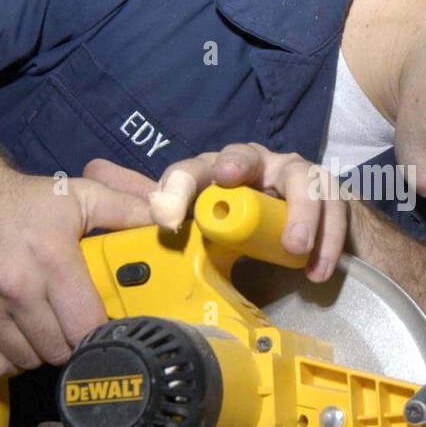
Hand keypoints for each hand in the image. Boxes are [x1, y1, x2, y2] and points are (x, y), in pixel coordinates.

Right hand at [0, 163, 156, 378]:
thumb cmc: (19, 198)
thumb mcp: (78, 194)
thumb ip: (127, 208)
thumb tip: (170, 217)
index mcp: (53, 259)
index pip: (88, 326)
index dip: (100, 332)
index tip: (100, 325)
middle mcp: (16, 286)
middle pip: (59, 349)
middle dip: (71, 344)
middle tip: (70, 326)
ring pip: (26, 360)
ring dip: (39, 353)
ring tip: (42, 328)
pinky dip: (5, 361)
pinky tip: (13, 340)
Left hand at [83, 144, 346, 281]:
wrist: (310, 244)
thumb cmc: (248, 233)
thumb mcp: (200, 231)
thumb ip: (155, 206)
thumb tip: (91, 174)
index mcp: (217, 176)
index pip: (191, 172)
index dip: (177, 187)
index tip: (164, 215)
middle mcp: (255, 167)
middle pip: (244, 157)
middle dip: (236, 166)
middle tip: (227, 180)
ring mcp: (295, 177)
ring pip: (300, 181)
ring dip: (298, 214)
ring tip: (292, 249)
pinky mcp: (331, 194)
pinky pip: (334, 208)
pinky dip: (328, 239)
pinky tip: (316, 269)